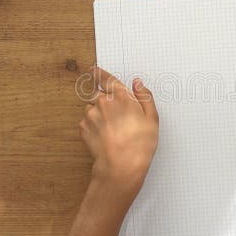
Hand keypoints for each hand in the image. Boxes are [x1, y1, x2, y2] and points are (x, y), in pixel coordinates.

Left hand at [79, 66, 158, 199]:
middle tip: (115, 114)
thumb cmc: (140, 144)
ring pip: (91, 107)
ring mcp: (91, 115)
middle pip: (98, 93)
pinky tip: (105, 135)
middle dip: (104, 99)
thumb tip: (137, 84)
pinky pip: (87, 121)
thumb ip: (144, 96)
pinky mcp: (83, 127)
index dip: (99, 73)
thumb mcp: (152, 118)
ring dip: (98, 112)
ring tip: (111, 128)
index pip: (107, 78)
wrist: (121, 166)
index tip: (93, 69)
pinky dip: (93, 125)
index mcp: (121, 96)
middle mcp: (103, 102)